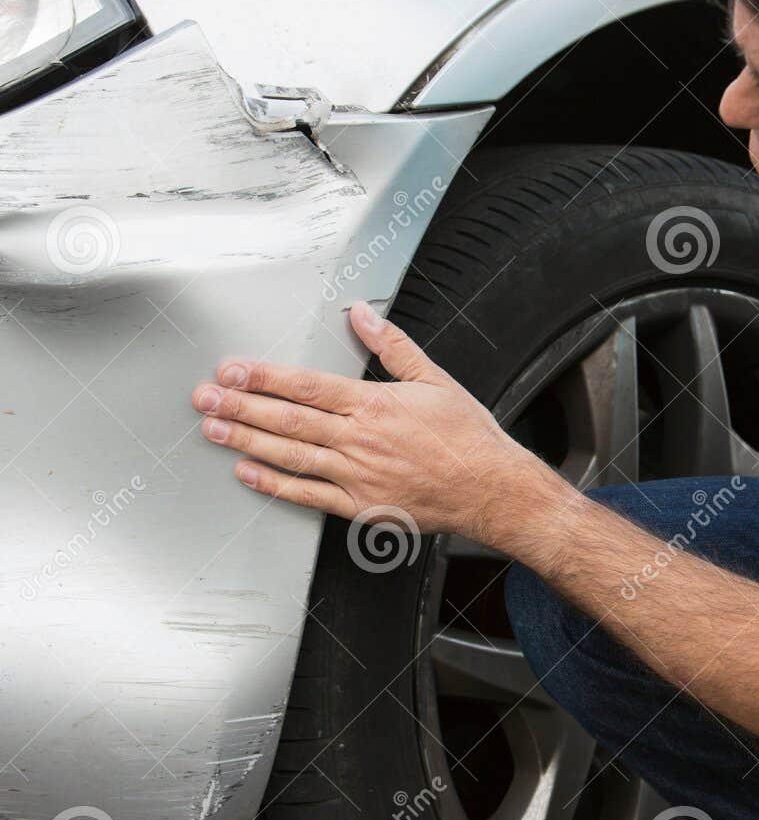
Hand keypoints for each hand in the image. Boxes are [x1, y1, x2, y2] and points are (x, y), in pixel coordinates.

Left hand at [191, 302, 547, 544]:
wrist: (491, 489)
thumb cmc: (466, 437)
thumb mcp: (434, 378)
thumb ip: (392, 345)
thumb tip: (362, 314)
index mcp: (375, 404)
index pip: (306, 386)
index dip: (263, 377)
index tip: (233, 369)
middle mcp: (360, 440)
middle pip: (288, 419)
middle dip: (241, 406)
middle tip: (206, 397)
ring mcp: (357, 475)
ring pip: (290, 455)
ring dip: (247, 441)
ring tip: (214, 430)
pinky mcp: (360, 505)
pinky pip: (309, 495)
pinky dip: (275, 484)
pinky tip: (248, 473)